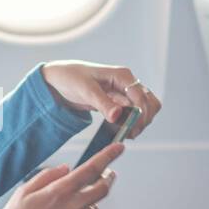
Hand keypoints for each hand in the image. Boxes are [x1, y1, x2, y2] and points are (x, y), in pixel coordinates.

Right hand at [0, 141, 124, 208]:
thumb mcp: (23, 192)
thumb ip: (47, 176)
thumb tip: (65, 169)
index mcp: (60, 192)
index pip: (92, 169)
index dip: (108, 156)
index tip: (118, 148)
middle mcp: (72, 208)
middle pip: (103, 189)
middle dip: (108, 179)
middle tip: (108, 175)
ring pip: (93, 208)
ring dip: (88, 202)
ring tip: (68, 206)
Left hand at [39, 61, 160, 138]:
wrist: (59, 80)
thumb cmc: (71, 78)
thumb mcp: (85, 90)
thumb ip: (102, 103)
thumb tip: (118, 115)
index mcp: (121, 75)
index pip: (141, 96)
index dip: (141, 113)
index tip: (132, 128)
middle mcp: (127, 83)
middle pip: (149, 103)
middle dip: (143, 119)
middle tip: (129, 133)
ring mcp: (124, 93)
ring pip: (144, 110)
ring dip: (137, 123)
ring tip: (123, 132)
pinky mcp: (118, 103)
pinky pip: (131, 115)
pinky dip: (129, 123)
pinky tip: (118, 129)